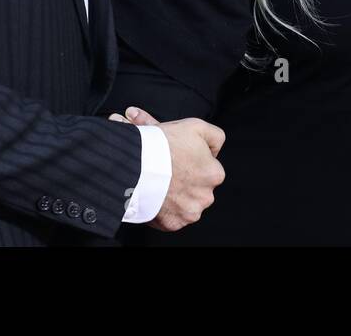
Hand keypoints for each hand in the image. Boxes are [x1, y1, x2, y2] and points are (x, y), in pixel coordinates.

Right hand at [109, 105, 225, 230]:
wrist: (135, 165)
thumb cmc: (164, 146)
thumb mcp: (195, 126)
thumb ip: (214, 135)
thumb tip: (215, 147)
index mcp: (215, 174)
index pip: (208, 168)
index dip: (193, 161)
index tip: (179, 158)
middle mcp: (206, 197)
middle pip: (198, 187)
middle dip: (186, 180)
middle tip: (169, 170)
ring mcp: (189, 212)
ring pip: (185, 203)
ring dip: (176, 196)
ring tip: (160, 182)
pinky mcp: (172, 224)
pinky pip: (171, 217)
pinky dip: (164, 209)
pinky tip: (156, 195)